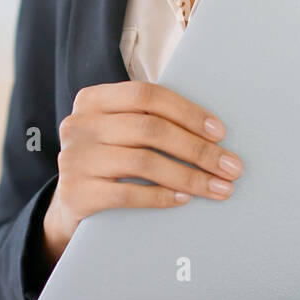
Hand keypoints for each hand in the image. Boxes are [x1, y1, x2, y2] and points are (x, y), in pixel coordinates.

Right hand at [44, 81, 243, 261]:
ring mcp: (74, 158)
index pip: (147, 96)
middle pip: (150, 129)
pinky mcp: (76, 192)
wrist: (68, 203)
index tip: (219, 133)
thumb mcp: (120, 130)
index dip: (188, 112)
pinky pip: (127, 194)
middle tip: (230, 166)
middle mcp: (79, 124)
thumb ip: (150, 121)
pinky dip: (161, 196)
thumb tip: (213, 134)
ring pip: (143, 162)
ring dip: (189, 176)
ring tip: (217, 187)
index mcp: (93, 99)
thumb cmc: (108, 159)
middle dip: (198, 149)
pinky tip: (184, 198)